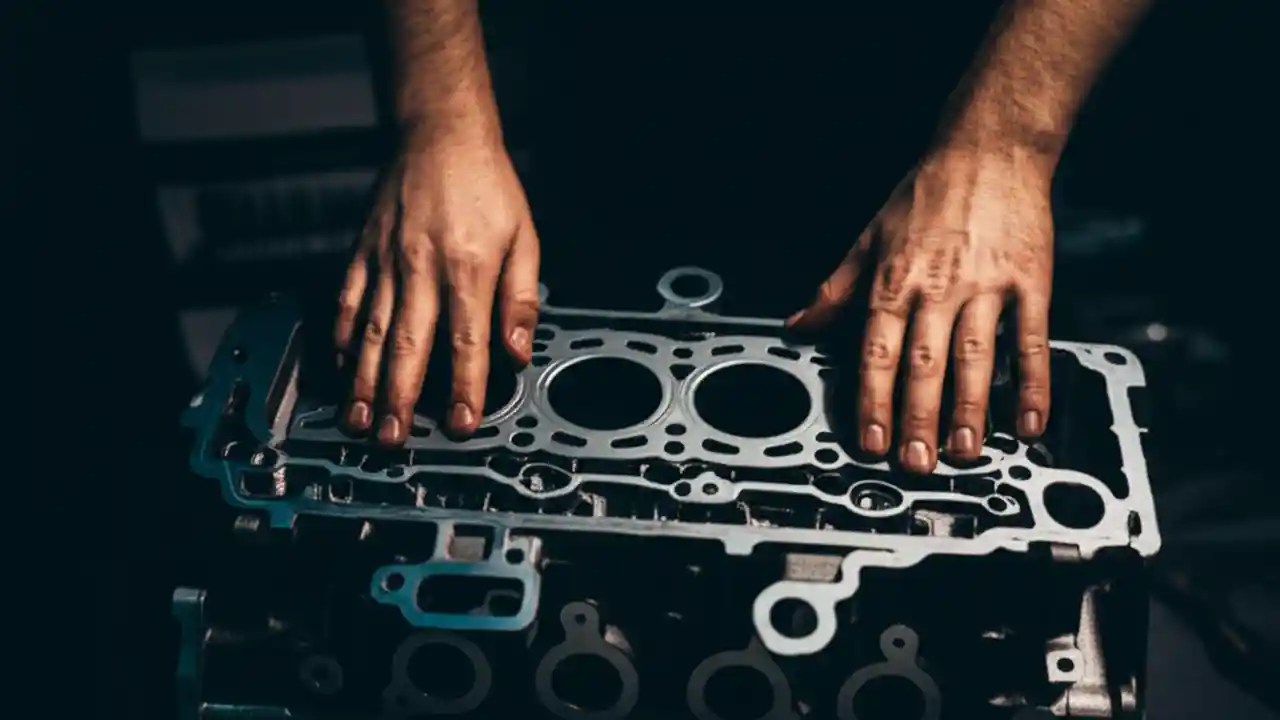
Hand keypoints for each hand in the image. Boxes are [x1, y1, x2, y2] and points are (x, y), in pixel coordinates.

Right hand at [334, 134, 539, 445]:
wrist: (440, 134)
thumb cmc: (487, 186)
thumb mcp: (524, 238)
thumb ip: (521, 299)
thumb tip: (518, 351)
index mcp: (469, 269)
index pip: (467, 342)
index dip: (466, 388)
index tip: (462, 425)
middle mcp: (422, 269)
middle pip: (409, 346)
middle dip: (400, 400)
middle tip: (393, 440)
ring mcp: (385, 262)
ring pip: (369, 332)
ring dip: (362, 381)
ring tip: (357, 420)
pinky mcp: (361, 252)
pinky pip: (345, 302)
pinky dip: (339, 339)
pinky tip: (337, 368)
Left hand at [788, 148, 1053, 473]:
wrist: (991, 149)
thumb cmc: (928, 194)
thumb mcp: (868, 239)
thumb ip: (835, 291)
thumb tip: (797, 326)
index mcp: (894, 281)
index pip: (876, 351)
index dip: (871, 400)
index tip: (869, 441)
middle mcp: (938, 288)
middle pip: (925, 362)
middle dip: (918, 417)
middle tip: (916, 463)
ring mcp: (986, 287)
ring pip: (977, 357)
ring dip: (970, 409)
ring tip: (964, 451)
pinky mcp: (1030, 283)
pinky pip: (1032, 340)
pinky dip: (1033, 382)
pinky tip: (1029, 420)